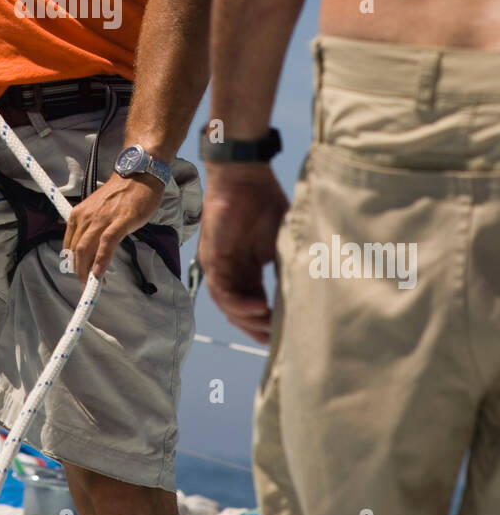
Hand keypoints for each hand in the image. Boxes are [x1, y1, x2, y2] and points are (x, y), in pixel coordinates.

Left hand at [63, 171, 164, 282]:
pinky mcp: (120, 222)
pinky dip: (101, 261)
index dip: (72, 262)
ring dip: (87, 271)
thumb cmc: (122, 193)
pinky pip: (106, 244)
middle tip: (85, 284)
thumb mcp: (98, 209)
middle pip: (76, 250)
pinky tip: (100, 274)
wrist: (139, 175)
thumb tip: (91, 249)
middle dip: (79, 271)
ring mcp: (102, 219)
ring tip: (92, 284)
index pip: (69, 244)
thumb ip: (92, 225)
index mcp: (79, 213)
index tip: (77, 273)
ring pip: (86, 250)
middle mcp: (86, 216)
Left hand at [199, 163, 288, 342]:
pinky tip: (257, 308)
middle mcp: (231, 271)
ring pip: (227, 304)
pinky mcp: (211, 257)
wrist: (245, 177)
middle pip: (238, 310)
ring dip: (247, 319)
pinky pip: (220, 289)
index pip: (252, 304)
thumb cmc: (265, 203)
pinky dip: (237, 303)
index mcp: (247, 269)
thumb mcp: (281, 243)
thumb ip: (286, 267)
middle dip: (256, 327)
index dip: (265, 321)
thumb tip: (303, 295)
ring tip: (267, 325)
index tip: (282, 334)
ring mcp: (219, 266)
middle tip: (275, 337)